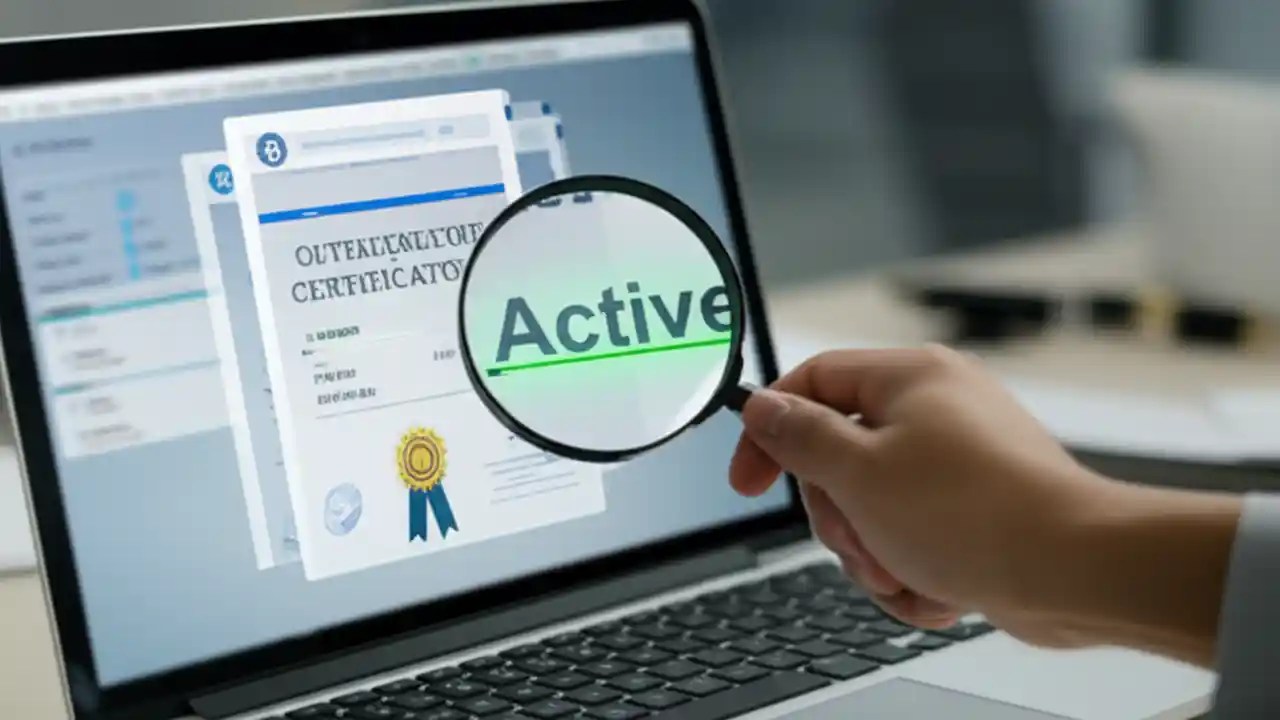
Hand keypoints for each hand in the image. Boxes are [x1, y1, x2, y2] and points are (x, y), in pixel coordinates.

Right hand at [729, 346, 1122, 647]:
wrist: (1076, 571)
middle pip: (839, 455)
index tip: (749, 480)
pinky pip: (914, 536)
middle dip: (838, 514)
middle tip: (857, 539)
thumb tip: (764, 408)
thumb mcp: (859, 473)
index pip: (811, 382)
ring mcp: (961, 459)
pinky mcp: (978, 507)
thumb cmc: (978, 515)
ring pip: (873, 506)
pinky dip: (914, 569)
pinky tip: (937, 587)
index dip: (770, 431)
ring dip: (875, 552)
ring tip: (906, 572)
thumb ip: (799, 437)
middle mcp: (937, 409)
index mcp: (909, 378)